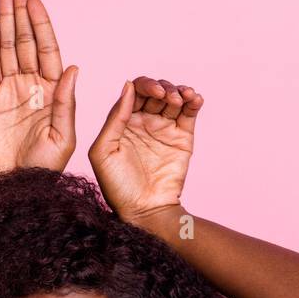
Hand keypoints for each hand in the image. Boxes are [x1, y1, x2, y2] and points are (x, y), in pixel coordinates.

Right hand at [0, 0, 77, 175]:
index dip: (41, 25)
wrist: (15, 186)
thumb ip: (66, 102)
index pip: (47, 50)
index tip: (35, 1)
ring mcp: (9, 90)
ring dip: (5, 20)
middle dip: (22, 13)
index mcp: (53, 92)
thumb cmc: (44, 168)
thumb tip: (74, 67)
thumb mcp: (63, 136)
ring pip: (6, 47)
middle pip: (25, 41)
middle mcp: (31, 86)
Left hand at [88, 76, 202, 225]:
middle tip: (167, 97)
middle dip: (163, 88)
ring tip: (182, 98)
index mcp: (123, 122)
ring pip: (174, 98)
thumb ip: (114, 118)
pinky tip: (195, 98)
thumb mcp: (103, 151)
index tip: (153, 93)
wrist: (144, 211)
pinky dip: (194, 101)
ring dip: (179, 92)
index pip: (135, 92)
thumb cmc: (117, 187)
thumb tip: (128, 87)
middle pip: (156, 91)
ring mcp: (164, 128)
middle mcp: (144, 121)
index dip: (144, 86)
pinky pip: (189, 113)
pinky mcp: (183, 138)